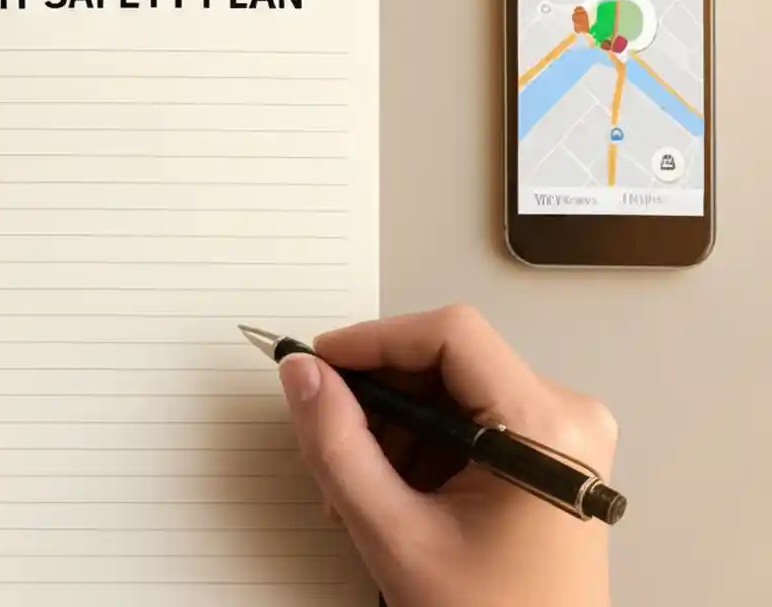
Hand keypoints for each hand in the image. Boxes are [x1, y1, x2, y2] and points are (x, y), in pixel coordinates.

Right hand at [278, 305, 616, 606]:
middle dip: (378, 396)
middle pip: (448, 360)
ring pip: (450, 389)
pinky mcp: (546, 451)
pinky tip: (393, 490)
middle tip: (327, 438)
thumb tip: (303, 376)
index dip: (374, 339)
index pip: (451, 334)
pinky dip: (419, 444)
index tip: (318, 365)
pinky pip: (467, 417)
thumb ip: (339, 447)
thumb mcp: (396, 535)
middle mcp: (566, 416)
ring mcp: (560, 433)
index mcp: (544, 428)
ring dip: (392, 426)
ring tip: (358, 487)